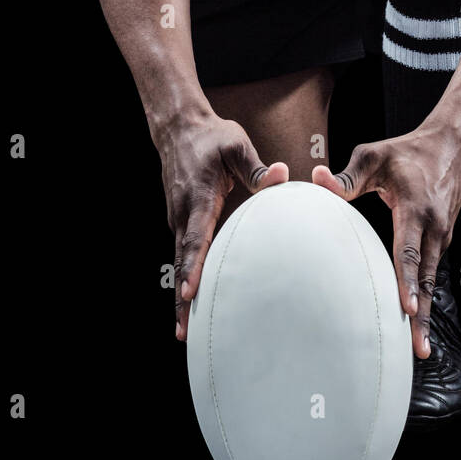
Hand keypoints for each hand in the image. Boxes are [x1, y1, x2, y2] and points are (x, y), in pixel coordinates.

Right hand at [155, 108, 287, 341]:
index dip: (193, 268)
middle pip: (182, 262)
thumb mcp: (235, 145)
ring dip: (180, 294)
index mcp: (198, 199)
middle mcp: (183, 213)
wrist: (178, 127)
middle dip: (181, 299)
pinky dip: (183, 276)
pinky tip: (189, 298)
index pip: (195, 240)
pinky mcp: (180, 218)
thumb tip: (282, 175)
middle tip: (184, 332)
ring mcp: (178, 217)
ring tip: (184, 329)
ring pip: (179, 261)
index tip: (190, 294)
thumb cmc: (210, 136)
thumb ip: (256, 166)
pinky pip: (181, 252)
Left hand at [312, 119, 460, 357]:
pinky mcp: (440, 242)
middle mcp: (434, 228)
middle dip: (422, 315)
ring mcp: (441, 237)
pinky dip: (423, 297)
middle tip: (418, 348)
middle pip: (424, 278)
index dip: (406, 281)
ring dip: (425, 313)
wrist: (451, 148)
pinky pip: (429, 273)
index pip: (409, 251)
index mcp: (417, 209)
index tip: (407, 309)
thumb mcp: (375, 155)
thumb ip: (347, 175)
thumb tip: (316, 180)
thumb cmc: (408, 152)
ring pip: (429, 281)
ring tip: (419, 346)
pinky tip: (416, 320)